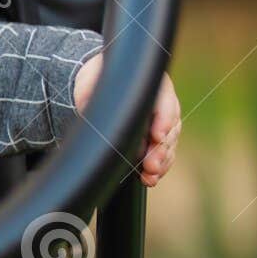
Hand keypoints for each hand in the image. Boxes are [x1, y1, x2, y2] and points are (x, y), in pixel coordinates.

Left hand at [72, 54, 180, 186]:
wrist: (98, 83)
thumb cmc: (96, 78)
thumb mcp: (90, 81)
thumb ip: (91, 92)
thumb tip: (87, 108)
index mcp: (151, 83)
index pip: (164, 101)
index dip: (163, 120)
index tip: (157, 136)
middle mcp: (162, 102)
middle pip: (170, 127)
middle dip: (160, 149)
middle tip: (150, 165)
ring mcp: (162, 121)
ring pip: (169, 143)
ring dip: (160, 162)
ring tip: (149, 177)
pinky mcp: (157, 137)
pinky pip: (164, 154)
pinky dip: (158, 168)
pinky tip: (149, 178)